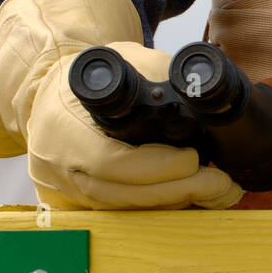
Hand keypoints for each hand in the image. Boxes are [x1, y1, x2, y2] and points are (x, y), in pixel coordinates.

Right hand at [0, 0, 241, 209]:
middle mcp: (58, 166)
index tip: (194, 159)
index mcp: (62, 127)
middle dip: (179, 191)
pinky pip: (125, 214)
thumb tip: (198, 90)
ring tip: (221, 193)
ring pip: (127, 209)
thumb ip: (157, 72)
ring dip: (178, 203)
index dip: (156, 166)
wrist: (48, 95)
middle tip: (223, 185)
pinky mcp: (80, 202)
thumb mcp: (122, 59)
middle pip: (122, 193)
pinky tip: (195, 200)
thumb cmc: (89, 76)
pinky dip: (162, 208)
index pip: (108, 161)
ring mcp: (67, 189)